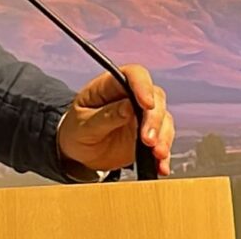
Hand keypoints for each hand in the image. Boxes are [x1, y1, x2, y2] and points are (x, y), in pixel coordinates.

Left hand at [57, 65, 173, 175]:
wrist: (78, 153)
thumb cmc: (76, 131)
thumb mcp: (83, 125)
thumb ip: (105, 116)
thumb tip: (128, 107)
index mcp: (111, 85)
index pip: (133, 75)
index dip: (143, 86)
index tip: (147, 104)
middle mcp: (132, 97)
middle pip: (155, 98)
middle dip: (155, 119)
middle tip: (148, 140)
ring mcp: (142, 116)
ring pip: (163, 119)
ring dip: (163, 137)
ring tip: (157, 154)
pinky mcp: (148, 135)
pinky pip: (162, 141)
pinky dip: (164, 155)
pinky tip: (161, 166)